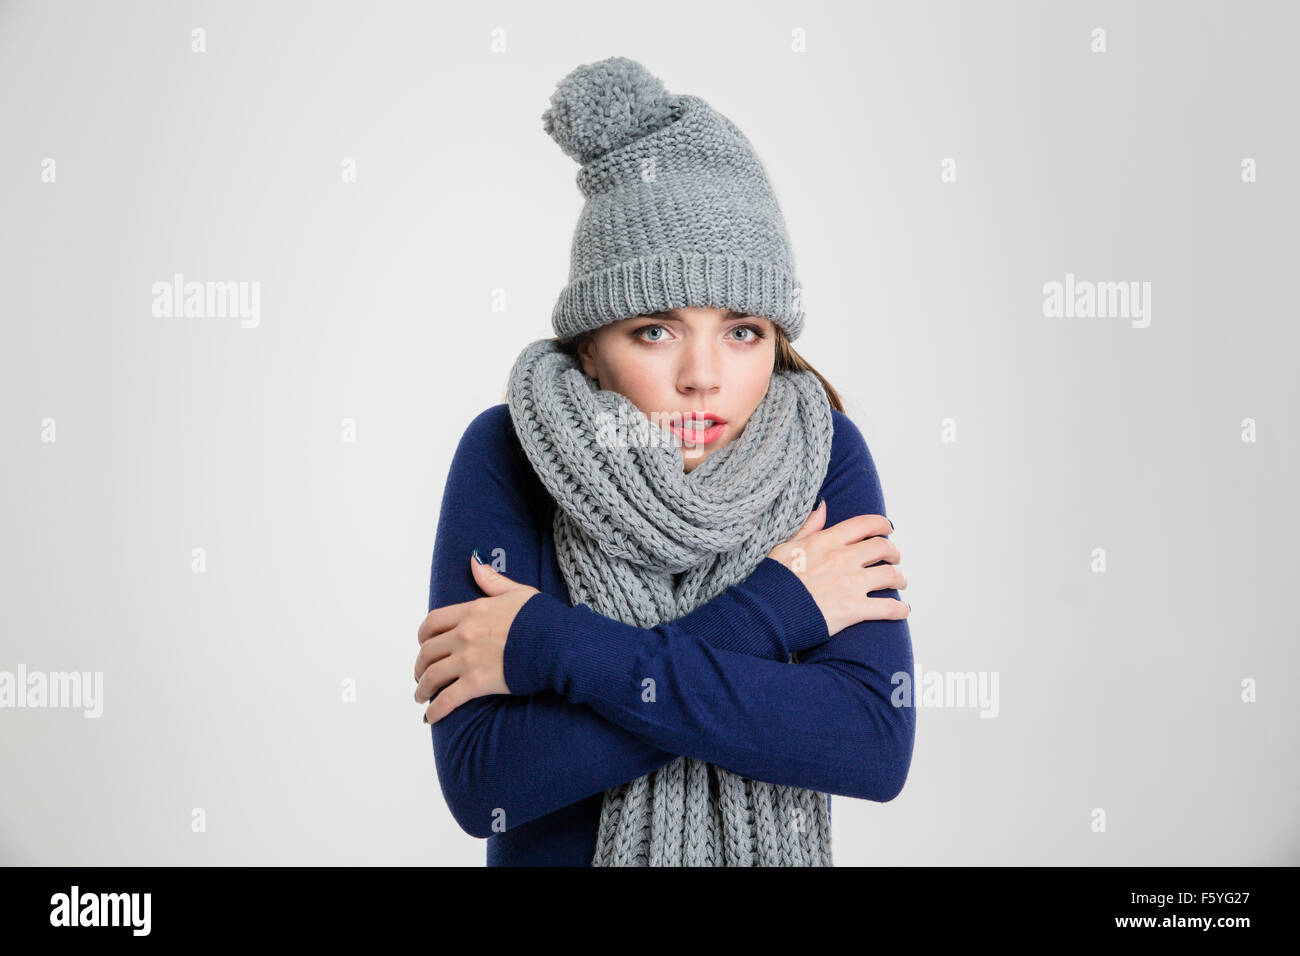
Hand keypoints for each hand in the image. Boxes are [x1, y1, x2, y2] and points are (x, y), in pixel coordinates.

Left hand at [415, 553, 539, 723]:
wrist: (557, 643)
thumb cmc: (543, 619)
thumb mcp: (517, 591)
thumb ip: (491, 579)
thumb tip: (475, 560)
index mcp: (472, 611)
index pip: (433, 622)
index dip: (423, 636)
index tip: (424, 644)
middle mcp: (464, 634)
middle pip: (428, 651)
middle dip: (421, 665)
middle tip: (422, 674)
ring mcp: (468, 659)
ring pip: (432, 676)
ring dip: (422, 688)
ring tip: (421, 697)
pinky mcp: (477, 683)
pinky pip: (447, 699)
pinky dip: (436, 710)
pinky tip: (431, 717)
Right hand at [766, 501, 908, 636]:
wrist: (767, 613)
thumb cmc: (772, 581)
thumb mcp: (785, 546)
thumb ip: (808, 527)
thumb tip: (823, 506)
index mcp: (826, 541)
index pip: (865, 524)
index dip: (882, 525)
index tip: (887, 529)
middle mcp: (842, 559)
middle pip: (883, 547)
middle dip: (893, 552)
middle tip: (893, 558)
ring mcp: (850, 584)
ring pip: (891, 576)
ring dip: (900, 578)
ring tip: (899, 582)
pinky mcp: (854, 610)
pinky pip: (888, 608)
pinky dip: (900, 610)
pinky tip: (902, 611)